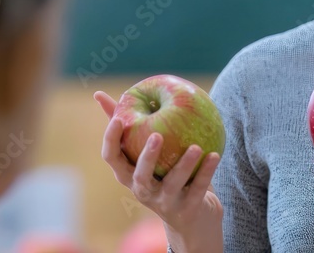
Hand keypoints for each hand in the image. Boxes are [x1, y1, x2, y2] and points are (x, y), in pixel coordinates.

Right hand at [95, 91, 223, 252]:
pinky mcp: (187, 210)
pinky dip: (206, 172)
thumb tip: (98, 94)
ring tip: (196, 147)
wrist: (193, 218)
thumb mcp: (145, 152)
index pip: (112, 158)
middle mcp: (143, 191)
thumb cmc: (163, 174)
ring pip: (172, 184)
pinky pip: (198, 189)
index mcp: (128, 174)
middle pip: (140, 176)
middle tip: (157, 135)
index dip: (111, 140)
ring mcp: (165, 202)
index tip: (118, 118)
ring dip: (184, 165)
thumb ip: (128, 125)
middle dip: (147, 157)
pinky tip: (214, 154)